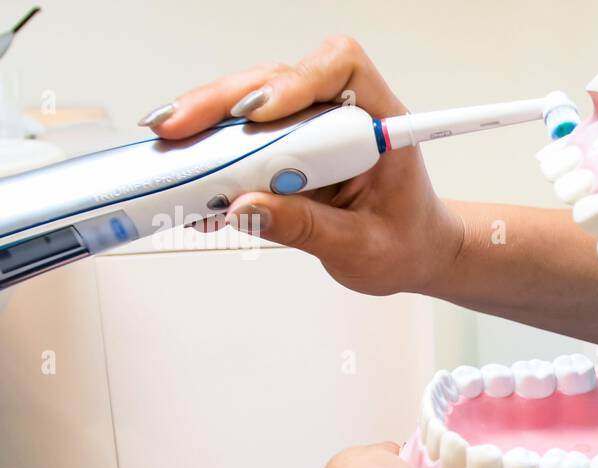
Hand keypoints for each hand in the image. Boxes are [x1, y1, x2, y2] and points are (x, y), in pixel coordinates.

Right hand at [141, 36, 460, 297]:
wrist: (412, 251)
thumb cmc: (405, 242)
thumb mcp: (363, 247)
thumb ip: (308, 228)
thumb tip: (247, 208)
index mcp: (382, 124)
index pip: (340, 68)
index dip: (294, 82)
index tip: (258, 113)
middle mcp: (344, 114)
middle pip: (277, 81)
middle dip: (223, 102)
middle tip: (177, 128)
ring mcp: (311, 127)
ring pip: (250, 103)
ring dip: (207, 123)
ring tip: (168, 147)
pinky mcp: (287, 146)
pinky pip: (242, 138)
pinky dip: (211, 153)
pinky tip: (189, 179)